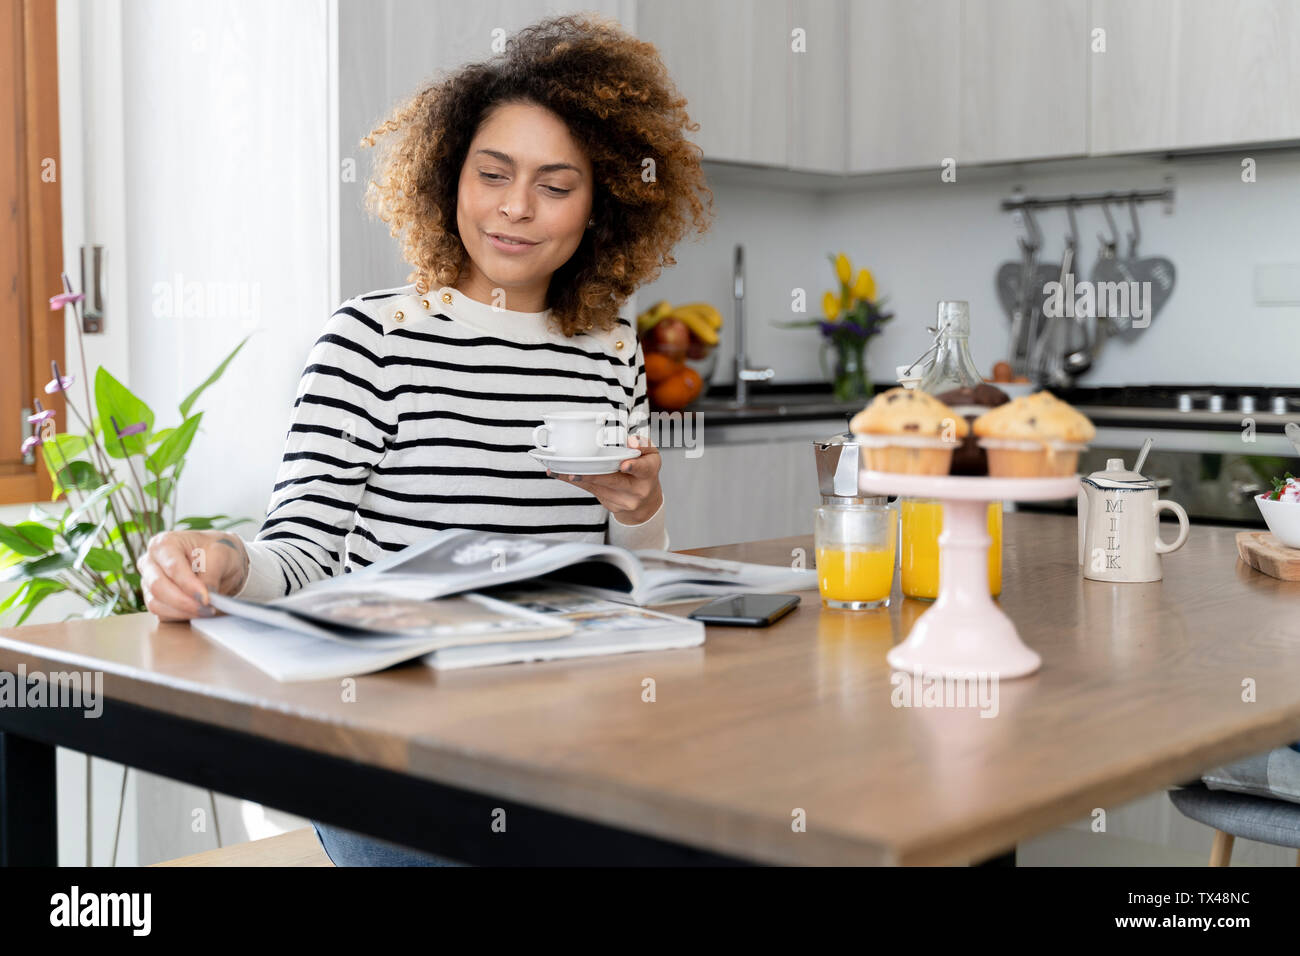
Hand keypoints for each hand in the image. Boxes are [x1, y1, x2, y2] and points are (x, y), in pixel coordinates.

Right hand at [139, 529, 248, 620]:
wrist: (220, 560)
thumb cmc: (217, 550)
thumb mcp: (221, 554)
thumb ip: (210, 574)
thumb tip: (203, 597)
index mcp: (164, 543)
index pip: (172, 567)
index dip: (189, 585)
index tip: (206, 597)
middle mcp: (150, 562)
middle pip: (158, 586)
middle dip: (183, 601)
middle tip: (206, 608)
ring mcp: (149, 581)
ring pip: (156, 603)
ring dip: (182, 611)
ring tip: (205, 610)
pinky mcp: (154, 599)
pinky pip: (161, 613)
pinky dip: (180, 616)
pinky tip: (197, 611)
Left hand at [547, 433, 663, 524]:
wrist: (645, 502)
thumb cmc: (645, 473)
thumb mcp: (651, 455)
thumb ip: (642, 444)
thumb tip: (630, 440)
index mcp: (648, 474)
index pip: (643, 469)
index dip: (634, 466)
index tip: (624, 465)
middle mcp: (637, 490)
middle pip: (614, 482)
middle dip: (596, 477)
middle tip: (577, 472)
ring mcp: (623, 500)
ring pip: (598, 488)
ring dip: (580, 478)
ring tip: (564, 471)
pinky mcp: (610, 504)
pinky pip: (590, 491)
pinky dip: (576, 481)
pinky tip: (561, 474)